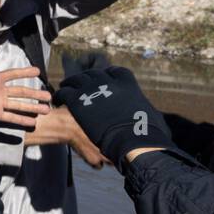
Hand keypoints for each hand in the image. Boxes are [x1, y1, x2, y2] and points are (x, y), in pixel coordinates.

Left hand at [0, 45, 51, 127]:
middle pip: (21, 91)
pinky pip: (11, 117)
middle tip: (49, 96)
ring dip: (33, 107)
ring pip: (20, 105)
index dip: (25, 72)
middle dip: (35, 93)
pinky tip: (34, 122)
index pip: (13, 74)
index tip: (38, 71)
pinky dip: (22, 120)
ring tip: (47, 110)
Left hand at [54, 66, 171, 167]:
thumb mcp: (152, 116)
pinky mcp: (78, 101)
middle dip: (86, 79)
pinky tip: (59, 100)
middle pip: (92, 74)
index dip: (107, 75)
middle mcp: (109, 82)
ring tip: (66, 89)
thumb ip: (147, 110)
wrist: (132, 141)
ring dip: (70, 84)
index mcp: (128, 83)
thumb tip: (153, 117)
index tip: (103, 80)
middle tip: (80, 85)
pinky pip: (64, 92)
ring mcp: (92, 89)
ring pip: (76, 80)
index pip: (114, 71)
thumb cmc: (148, 133)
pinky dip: (61, 95)